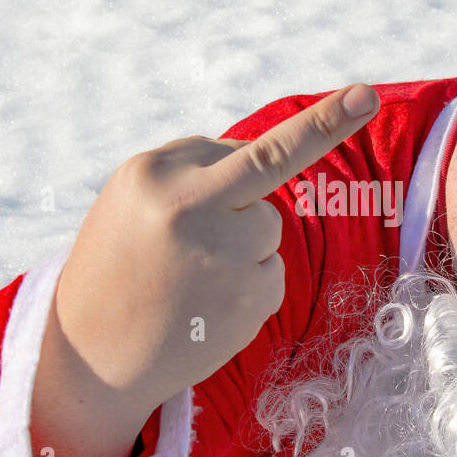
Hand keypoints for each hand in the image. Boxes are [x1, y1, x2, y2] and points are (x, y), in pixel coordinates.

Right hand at [31, 82, 378, 456]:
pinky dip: (249, 289)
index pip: (228, 147)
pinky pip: (273, 274)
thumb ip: (190, 175)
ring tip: (191, 279)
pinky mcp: (248, 298)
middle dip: (327, 124)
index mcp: (152, 175)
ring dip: (244, 246)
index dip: (282, 137)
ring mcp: (223, 253)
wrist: (91, 361)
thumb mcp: (131, 204)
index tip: (362, 95)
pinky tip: (206, 307)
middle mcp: (189, 206)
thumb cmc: (114, 270)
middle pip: (267, 169)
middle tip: (365, 96)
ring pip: (268, 227)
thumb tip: (263, 157)